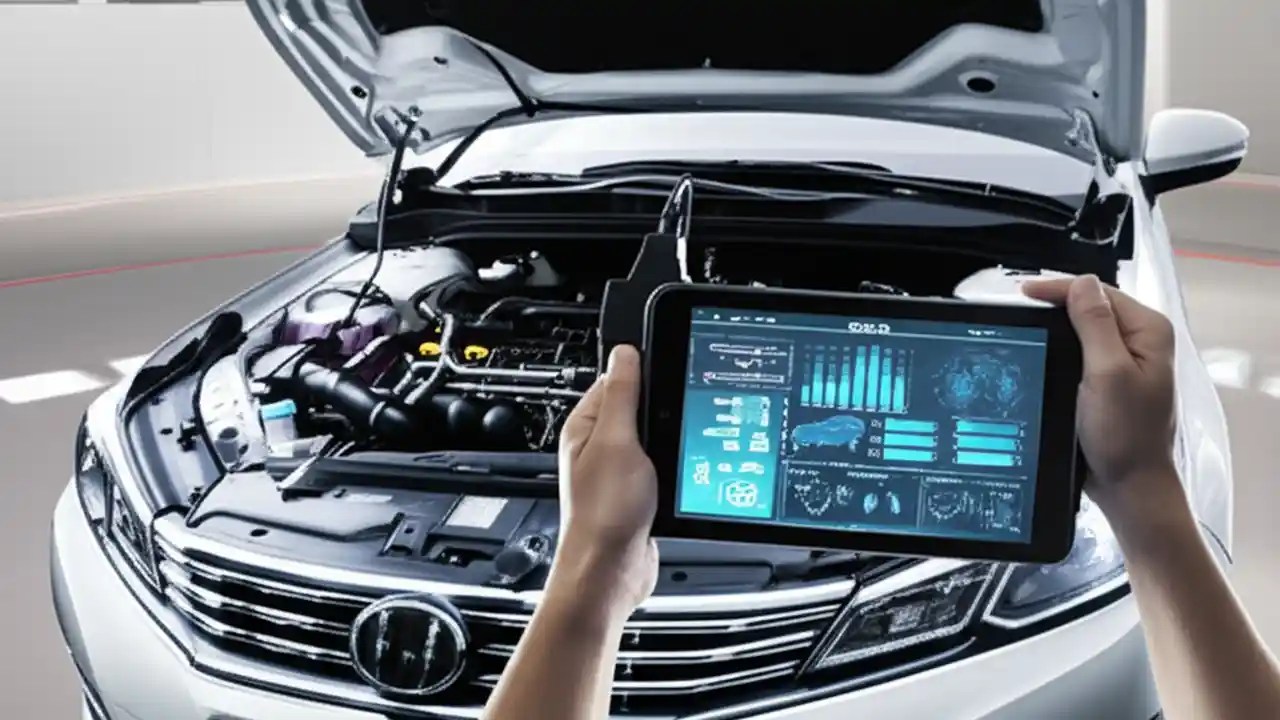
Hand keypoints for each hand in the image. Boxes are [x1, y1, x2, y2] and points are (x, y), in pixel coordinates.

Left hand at [551, 344, 658, 614]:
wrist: (611, 571)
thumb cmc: (603, 513)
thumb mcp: (617, 441)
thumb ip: (622, 396)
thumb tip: (625, 353)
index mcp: (586, 426)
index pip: (616, 380)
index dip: (645, 371)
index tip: (671, 366)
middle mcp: (599, 446)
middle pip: (637, 408)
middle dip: (660, 409)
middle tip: (680, 411)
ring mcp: (619, 470)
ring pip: (652, 438)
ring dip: (668, 439)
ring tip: (680, 443)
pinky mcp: (637, 492)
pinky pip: (659, 465)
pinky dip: (672, 464)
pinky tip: (680, 469)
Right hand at [1022, 275, 1182, 518]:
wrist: (1129, 485)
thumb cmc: (1125, 435)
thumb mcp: (1107, 373)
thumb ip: (1095, 325)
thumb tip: (1081, 284)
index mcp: (1149, 332)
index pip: (1100, 293)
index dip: (1061, 290)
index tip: (1024, 293)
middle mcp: (1142, 342)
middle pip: (1094, 308)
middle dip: (1058, 307)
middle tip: (1021, 311)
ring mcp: (1128, 362)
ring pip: (1086, 331)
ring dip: (1059, 329)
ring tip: (1028, 328)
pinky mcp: (1112, 381)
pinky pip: (1084, 353)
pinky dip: (1063, 349)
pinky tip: (1044, 353)